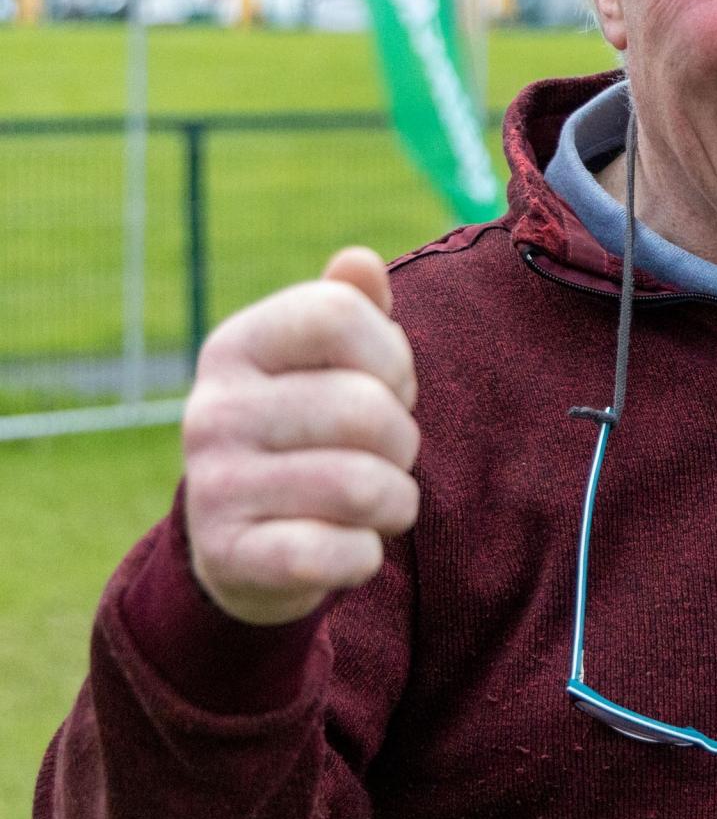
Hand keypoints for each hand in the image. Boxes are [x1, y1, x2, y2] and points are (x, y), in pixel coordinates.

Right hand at [181, 247, 419, 625]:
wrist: (244, 545)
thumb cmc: (310, 434)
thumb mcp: (324, 363)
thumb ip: (349, 307)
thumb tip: (360, 260)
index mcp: (235, 345)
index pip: (339, 312)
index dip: (392, 354)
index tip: (387, 385)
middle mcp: (210, 409)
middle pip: (366, 407)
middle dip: (403, 439)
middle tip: (383, 456)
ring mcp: (213, 486)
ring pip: (364, 486)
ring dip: (396, 501)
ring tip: (373, 502)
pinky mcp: (231, 558)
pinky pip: (343, 554)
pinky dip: (367, 555)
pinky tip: (347, 546)